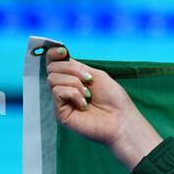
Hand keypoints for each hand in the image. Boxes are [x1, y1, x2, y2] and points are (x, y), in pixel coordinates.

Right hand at [44, 44, 162, 170]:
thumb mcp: (96, 75)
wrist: (122, 121)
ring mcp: (61, 101)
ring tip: (89, 95)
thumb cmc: (114, 100)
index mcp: (72, 79)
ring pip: (53, 78)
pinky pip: (57, 92)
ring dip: (74, 83)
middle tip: (89, 80)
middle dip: (72, 70)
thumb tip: (60, 55)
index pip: (54, 62)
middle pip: (52, 68)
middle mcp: (64, 89)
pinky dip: (73, 94)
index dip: (54, 53)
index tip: (63, 51)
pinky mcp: (60, 113)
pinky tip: (84, 105)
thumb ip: (76, 66)